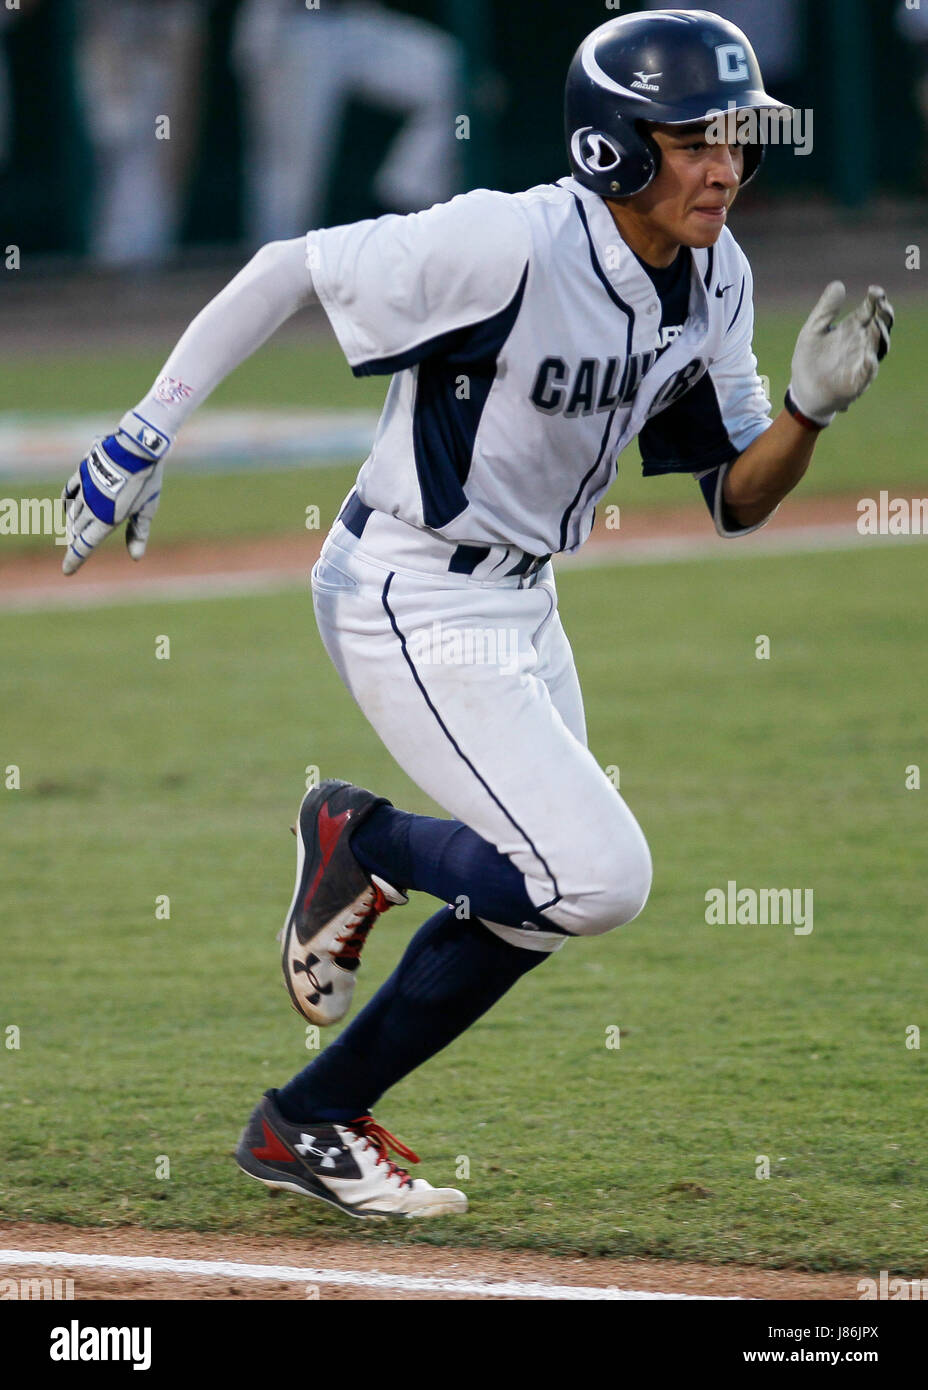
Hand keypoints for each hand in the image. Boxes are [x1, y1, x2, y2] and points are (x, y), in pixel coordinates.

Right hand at [62, 412, 170, 574]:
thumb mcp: (147, 509)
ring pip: (72, 513)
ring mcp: (84, 489)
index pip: (84, 546)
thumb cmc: (146, 480)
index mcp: (106, 520)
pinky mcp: (82, 473)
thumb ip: (139, 532)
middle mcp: (90, 507)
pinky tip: (67, 509)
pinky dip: (67, 504)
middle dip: (75, 542)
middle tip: (74, 551)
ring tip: (71, 533)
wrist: (136, 447)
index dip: (74, 560)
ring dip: (72, 525)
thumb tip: (136, 556)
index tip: (67, 571)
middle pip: (77, 531)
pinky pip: (69, 492)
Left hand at [788, 282, 892, 427]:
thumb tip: (838, 284)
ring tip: (876, 324)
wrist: (802, 390)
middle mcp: (861, 343)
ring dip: (879, 336)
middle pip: (880, 326)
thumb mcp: (813, 330)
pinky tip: (869, 356)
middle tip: (882, 305)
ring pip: (878, 347)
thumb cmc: (809, 359)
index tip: (874, 290)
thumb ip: (826, 309)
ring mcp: (861, 362)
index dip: (875, 300)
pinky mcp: (857, 382)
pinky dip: (870, 364)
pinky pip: (867, 373)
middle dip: (883, 315)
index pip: (869, 310)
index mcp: (853, 328)